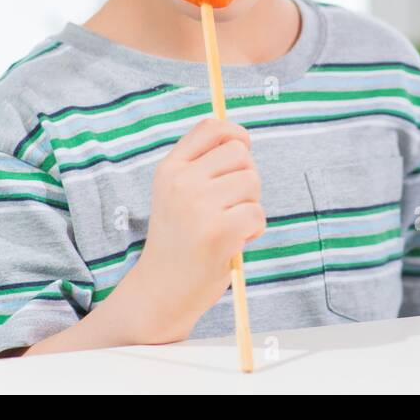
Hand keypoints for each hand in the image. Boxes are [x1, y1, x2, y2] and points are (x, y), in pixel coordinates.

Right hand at [128, 117, 265, 342]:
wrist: (161, 291)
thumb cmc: (180, 240)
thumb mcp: (177, 194)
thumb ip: (202, 165)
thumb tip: (242, 139)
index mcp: (170, 169)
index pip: (211, 128)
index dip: (235, 134)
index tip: (240, 151)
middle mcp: (181, 183)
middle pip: (240, 154)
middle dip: (246, 177)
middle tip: (231, 205)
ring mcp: (199, 206)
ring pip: (252, 182)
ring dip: (250, 205)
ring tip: (228, 226)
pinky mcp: (219, 232)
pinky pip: (258, 214)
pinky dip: (253, 230)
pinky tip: (233, 242)